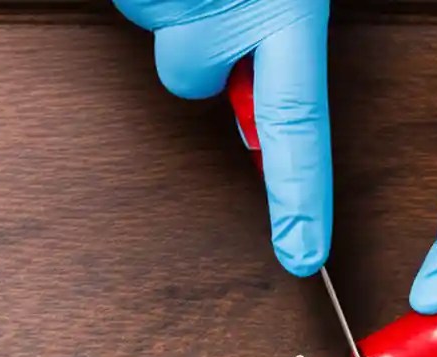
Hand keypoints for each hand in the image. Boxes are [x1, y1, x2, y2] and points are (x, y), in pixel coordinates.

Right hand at [113, 0, 331, 276]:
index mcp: (291, 7)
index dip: (297, 194)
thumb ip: (274, 42)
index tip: (302, 252)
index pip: (296, 124)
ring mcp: (179, 1)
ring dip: (174, 12)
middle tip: (213, 1)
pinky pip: (135, 7)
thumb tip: (254, 116)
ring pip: (160, 44)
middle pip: (190, 79)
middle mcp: (237, 8)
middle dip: (193, 55)